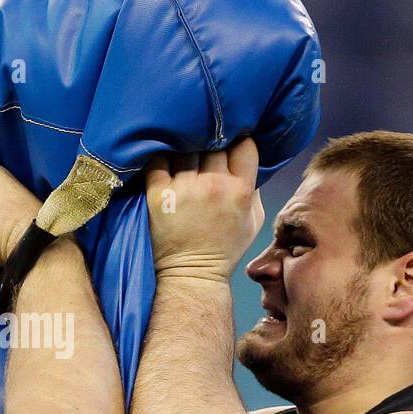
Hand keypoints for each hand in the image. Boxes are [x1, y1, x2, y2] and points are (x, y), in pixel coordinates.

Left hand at [144, 139, 262, 279]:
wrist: (192, 273)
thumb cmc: (226, 247)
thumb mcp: (254, 220)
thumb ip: (254, 188)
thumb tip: (247, 159)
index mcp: (240, 190)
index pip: (244, 146)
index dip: (239, 140)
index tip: (233, 142)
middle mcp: (213, 186)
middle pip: (214, 144)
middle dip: (213, 142)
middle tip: (207, 145)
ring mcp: (184, 189)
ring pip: (186, 149)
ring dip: (187, 146)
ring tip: (186, 149)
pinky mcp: (158, 194)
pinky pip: (158, 160)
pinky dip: (163, 156)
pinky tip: (167, 159)